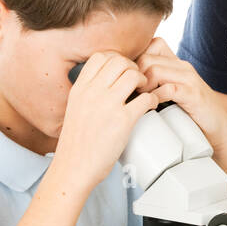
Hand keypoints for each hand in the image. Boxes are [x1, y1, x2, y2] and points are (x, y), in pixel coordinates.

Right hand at [54, 51, 158, 191]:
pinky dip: (153, 99)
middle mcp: (92, 93)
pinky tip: (150, 105)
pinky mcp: (122, 121)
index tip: (123, 70)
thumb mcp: (75, 109)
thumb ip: (88, 93)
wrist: (73, 168)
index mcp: (79, 89)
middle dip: (133, 68)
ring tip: (144, 91)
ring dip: (144, 81)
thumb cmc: (76, 144)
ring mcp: (107, 105)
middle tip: (137, 81)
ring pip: (133, 75)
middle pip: (119, 61)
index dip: (116, 59)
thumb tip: (105, 83)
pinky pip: (145, 98)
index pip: (100, 57)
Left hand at [136, 38, 226, 168]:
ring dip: (144, 87)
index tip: (134, 79)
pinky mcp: (193, 95)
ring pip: (154, 71)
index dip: (138, 59)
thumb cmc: (189, 111)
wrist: (217, 126)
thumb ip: (156, 82)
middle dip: (136, 76)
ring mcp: (190, 79)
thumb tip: (127, 82)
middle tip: (135, 93)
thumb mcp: (172, 91)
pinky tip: (154, 106)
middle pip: (147, 58)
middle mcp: (183, 66)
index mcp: (177, 63)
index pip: (152, 44)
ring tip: (143, 100)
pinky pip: (168, 89)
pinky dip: (156, 98)